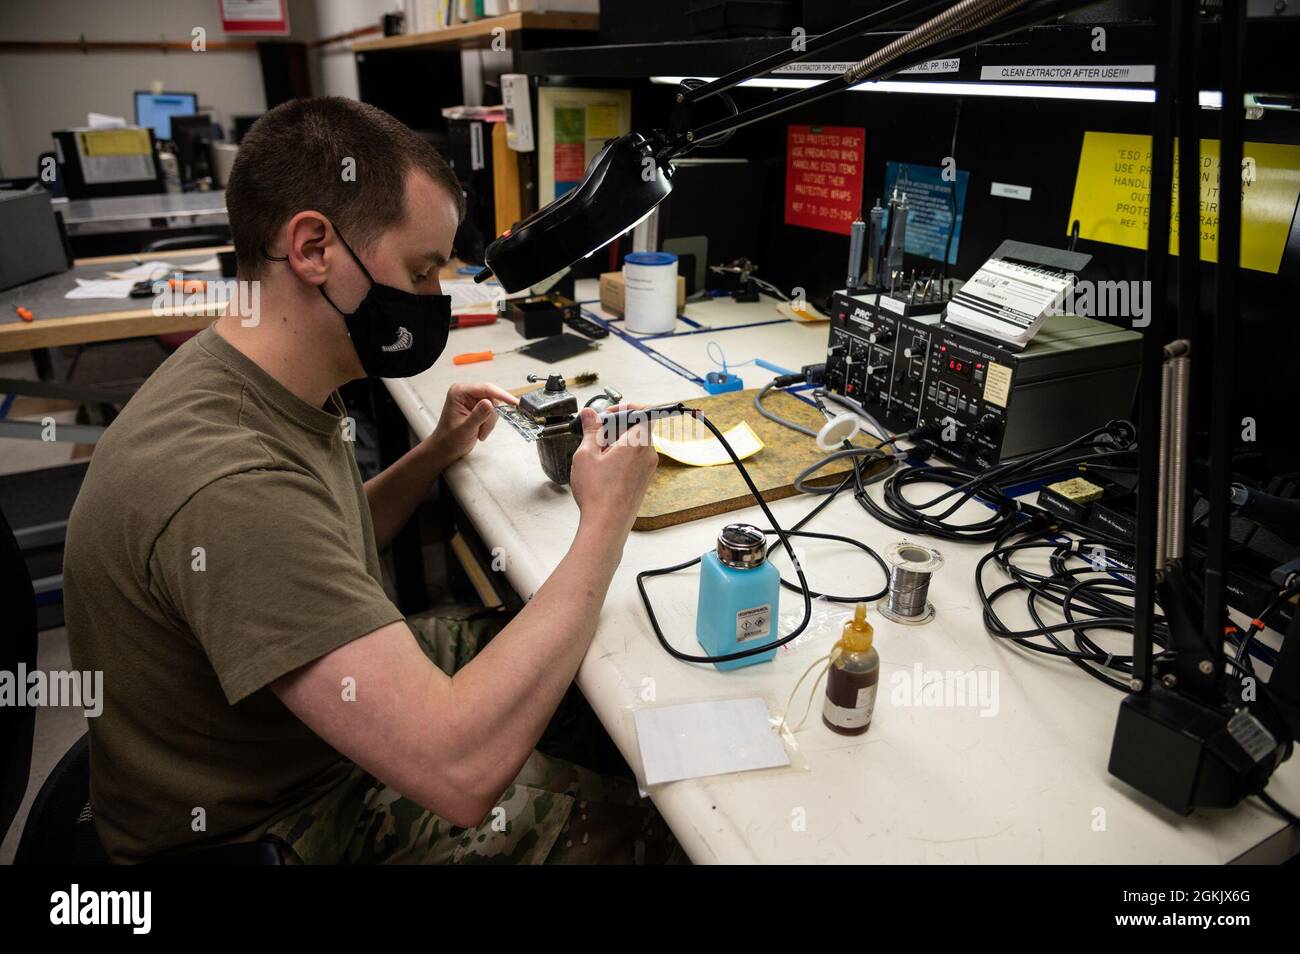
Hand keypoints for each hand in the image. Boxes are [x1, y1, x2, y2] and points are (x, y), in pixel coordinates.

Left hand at [428, 382, 517, 464]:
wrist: (447, 449)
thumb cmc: (450, 439)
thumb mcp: (466, 428)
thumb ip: (478, 415)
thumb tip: (489, 403)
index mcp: (459, 392)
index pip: (485, 389)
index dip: (501, 395)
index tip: (513, 402)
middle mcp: (466, 393)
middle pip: (491, 398)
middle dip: (490, 416)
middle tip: (485, 429)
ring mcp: (472, 400)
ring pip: (494, 406)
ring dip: (489, 422)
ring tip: (480, 433)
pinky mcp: (477, 408)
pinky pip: (492, 413)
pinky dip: (489, 424)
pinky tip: (480, 431)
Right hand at [569, 405, 658, 537]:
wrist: (606, 526)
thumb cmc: (597, 494)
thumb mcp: (586, 455)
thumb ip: (590, 430)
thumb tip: (590, 415)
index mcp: (637, 443)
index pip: (644, 412)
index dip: (625, 408)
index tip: (609, 413)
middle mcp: (648, 455)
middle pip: (638, 428)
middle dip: (617, 426)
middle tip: (596, 434)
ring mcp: (648, 469)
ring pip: (636, 444)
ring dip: (618, 442)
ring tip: (597, 454)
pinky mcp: (644, 480)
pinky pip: (636, 459)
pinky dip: (622, 456)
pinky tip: (604, 468)